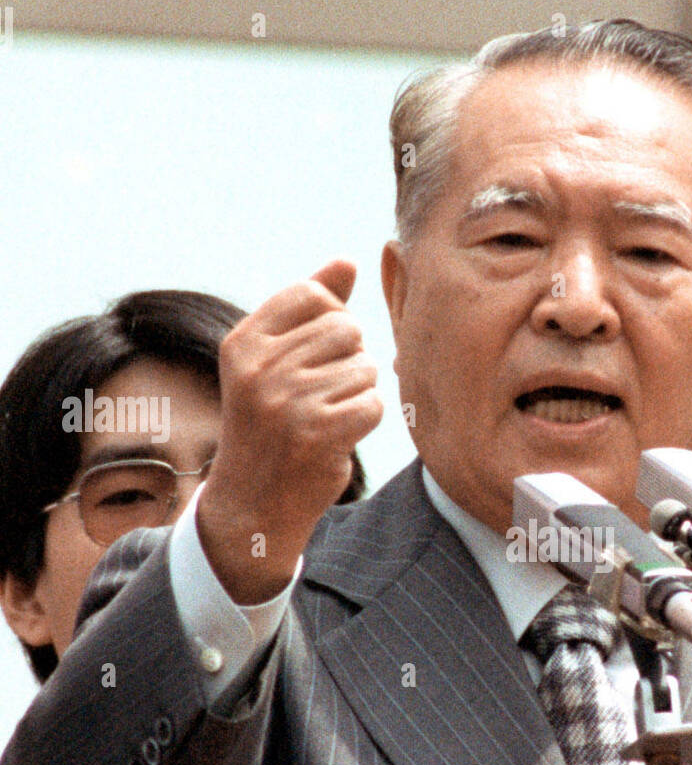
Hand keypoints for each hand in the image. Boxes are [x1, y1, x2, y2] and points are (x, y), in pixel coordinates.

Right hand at [198, 261, 381, 602]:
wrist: (253, 503)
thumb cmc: (272, 423)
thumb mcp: (275, 361)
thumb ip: (310, 310)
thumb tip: (347, 261)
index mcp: (244, 342)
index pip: (314, 296)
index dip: (330, 322)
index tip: (312, 357)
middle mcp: (260, 368)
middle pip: (347, 329)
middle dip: (348, 360)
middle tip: (320, 395)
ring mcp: (287, 401)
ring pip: (366, 368)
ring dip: (358, 394)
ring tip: (325, 418)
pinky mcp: (318, 434)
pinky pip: (374, 404)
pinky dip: (365, 421)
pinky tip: (337, 437)